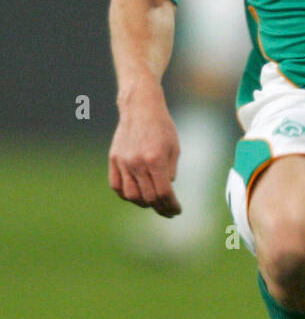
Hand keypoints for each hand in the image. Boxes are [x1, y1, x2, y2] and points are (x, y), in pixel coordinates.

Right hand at [109, 84, 180, 217]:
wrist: (140, 108)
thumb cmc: (162, 127)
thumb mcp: (175, 149)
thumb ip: (170, 171)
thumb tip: (166, 191)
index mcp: (155, 159)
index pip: (164, 193)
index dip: (171, 205)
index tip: (177, 210)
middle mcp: (137, 163)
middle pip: (148, 197)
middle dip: (160, 208)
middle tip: (168, 211)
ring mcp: (123, 162)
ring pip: (131, 195)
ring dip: (143, 204)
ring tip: (152, 203)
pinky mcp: (114, 159)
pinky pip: (116, 186)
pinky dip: (126, 195)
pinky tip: (136, 196)